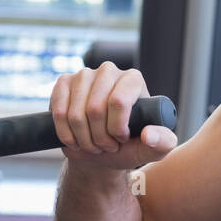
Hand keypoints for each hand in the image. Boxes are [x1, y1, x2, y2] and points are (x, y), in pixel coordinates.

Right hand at [49, 61, 177, 170]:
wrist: (102, 150)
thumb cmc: (131, 146)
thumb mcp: (153, 149)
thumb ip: (163, 143)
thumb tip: (148, 134)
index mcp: (134, 79)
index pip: (118, 101)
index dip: (116, 128)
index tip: (120, 140)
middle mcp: (109, 71)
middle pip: (95, 108)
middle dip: (98, 137)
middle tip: (106, 147)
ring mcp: (84, 75)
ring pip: (75, 113)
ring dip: (82, 137)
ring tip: (93, 145)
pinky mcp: (64, 83)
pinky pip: (58, 111)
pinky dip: (65, 132)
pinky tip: (74, 139)